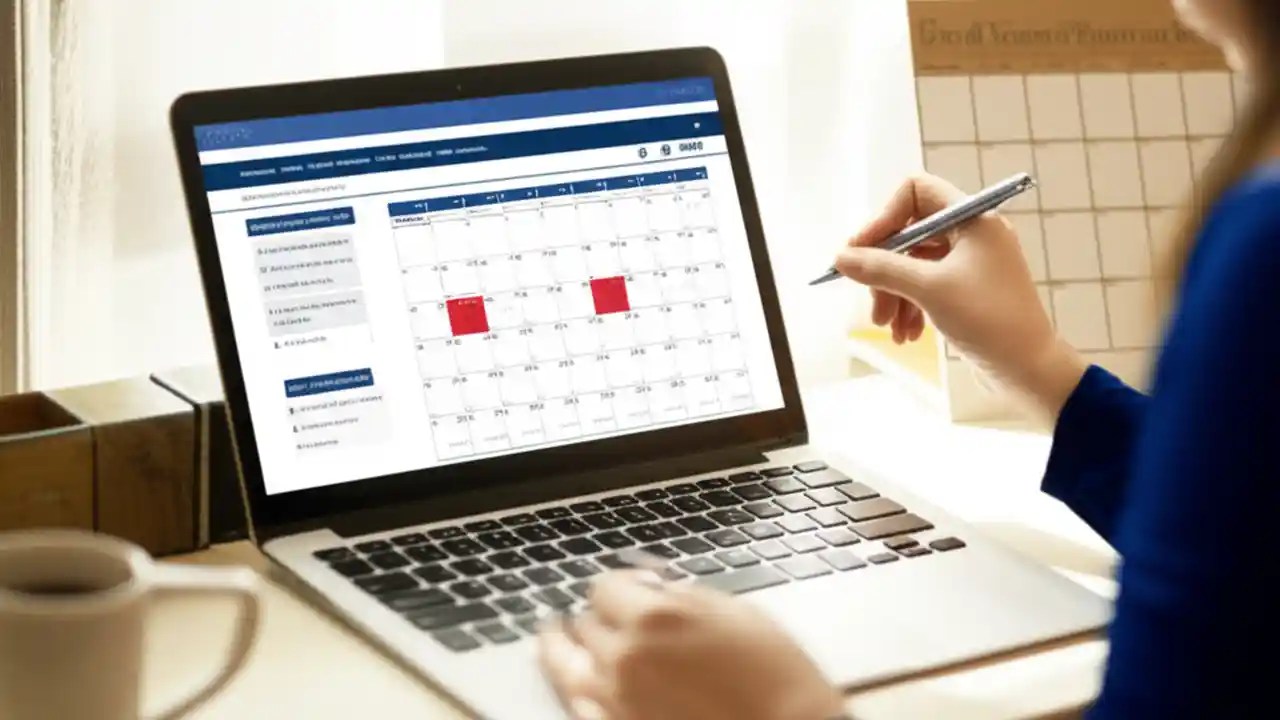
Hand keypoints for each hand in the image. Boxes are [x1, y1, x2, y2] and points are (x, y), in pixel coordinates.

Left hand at [539, 572, 845, 719]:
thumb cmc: (776, 678)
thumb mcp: (736, 613)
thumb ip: (684, 596)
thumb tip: (654, 585)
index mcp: (654, 617)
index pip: (603, 586)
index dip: (618, 585)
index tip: (628, 588)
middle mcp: (625, 658)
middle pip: (585, 623)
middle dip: (601, 617)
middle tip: (611, 616)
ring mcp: (615, 701)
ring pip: (567, 664)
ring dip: (568, 647)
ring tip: (555, 635)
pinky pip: (578, 704)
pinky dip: (577, 687)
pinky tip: (575, 679)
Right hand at [834, 174, 1086, 416]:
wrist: (1030, 369)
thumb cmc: (989, 320)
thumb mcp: (928, 290)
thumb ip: (881, 269)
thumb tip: (841, 258)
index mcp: (972, 219)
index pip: (916, 192)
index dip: (884, 218)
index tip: (860, 251)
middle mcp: (973, 234)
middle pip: (910, 234)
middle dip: (885, 268)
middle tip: (868, 297)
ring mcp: (972, 264)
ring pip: (915, 265)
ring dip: (894, 294)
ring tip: (887, 327)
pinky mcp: (969, 291)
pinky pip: (928, 287)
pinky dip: (911, 307)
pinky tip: (907, 335)